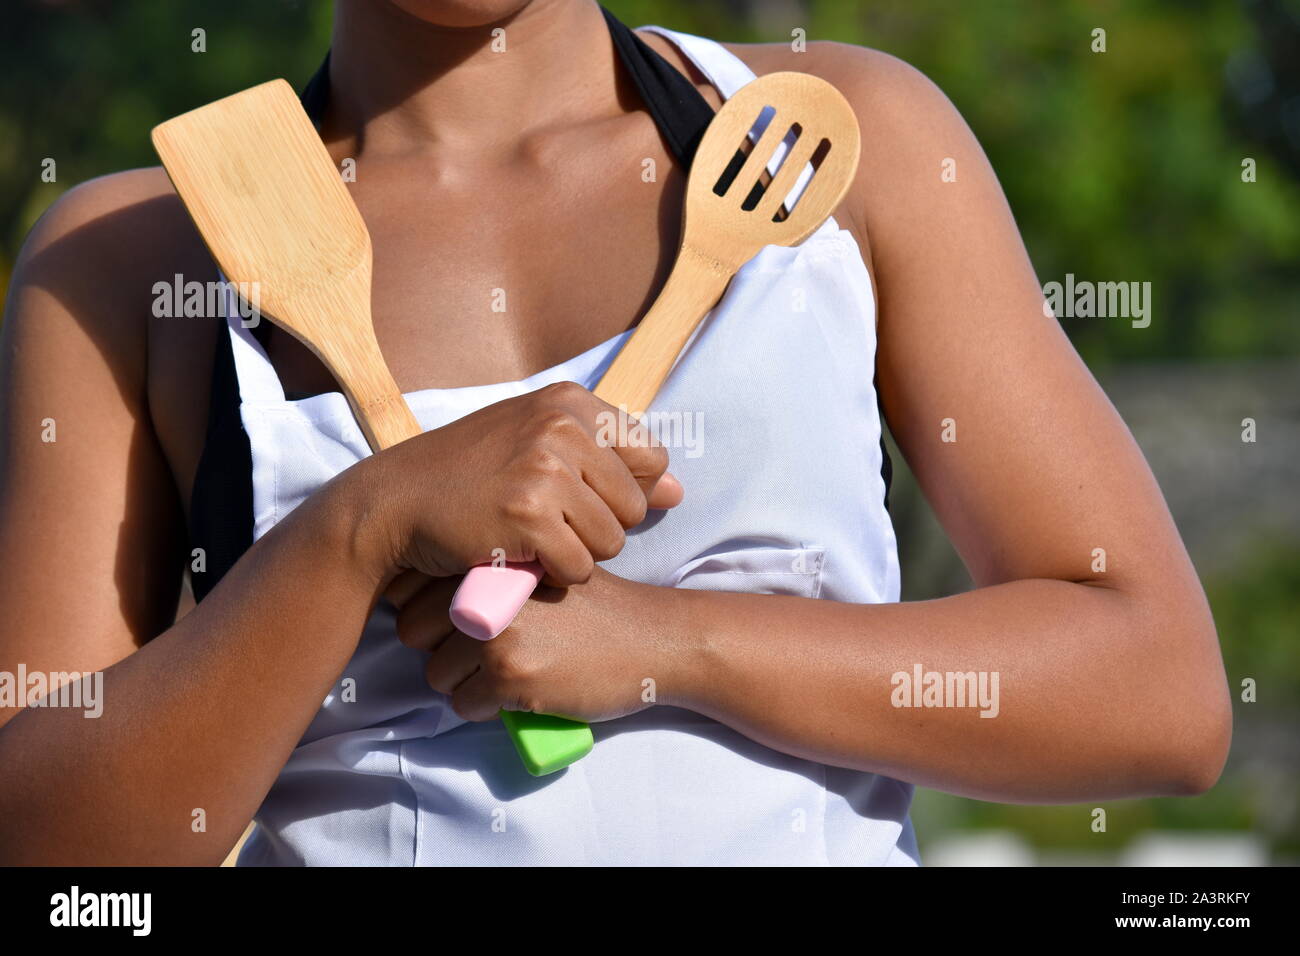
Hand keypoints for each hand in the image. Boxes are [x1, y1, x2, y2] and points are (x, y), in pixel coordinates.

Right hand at [344, 381, 683, 586]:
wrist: (395, 503)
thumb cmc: (467, 475)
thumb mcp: (537, 445)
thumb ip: (609, 461)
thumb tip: (677, 491)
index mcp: (569, 402)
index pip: (651, 457)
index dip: (624, 491)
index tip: (581, 499)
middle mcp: (561, 427)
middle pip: (634, 506)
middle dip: (599, 528)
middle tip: (548, 523)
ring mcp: (544, 471)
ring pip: (611, 542)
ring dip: (576, 554)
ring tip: (533, 539)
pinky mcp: (528, 518)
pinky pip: (579, 569)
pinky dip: (553, 576)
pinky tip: (520, 558)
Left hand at [393, 567, 693, 723]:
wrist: (654, 637)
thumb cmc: (595, 607)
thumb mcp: (541, 568)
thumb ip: (488, 572)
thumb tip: (415, 592)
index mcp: (491, 554)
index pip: (411, 587)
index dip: (431, 609)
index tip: (461, 617)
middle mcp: (485, 587)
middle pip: (413, 629)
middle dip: (443, 647)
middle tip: (490, 650)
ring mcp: (495, 630)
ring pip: (434, 674)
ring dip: (465, 682)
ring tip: (510, 671)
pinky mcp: (510, 674)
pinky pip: (464, 705)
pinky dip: (488, 708)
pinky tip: (524, 691)